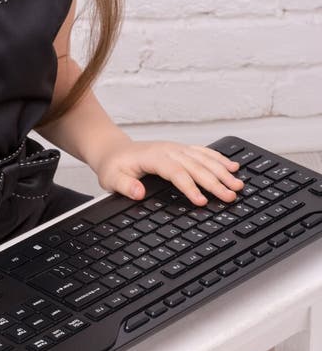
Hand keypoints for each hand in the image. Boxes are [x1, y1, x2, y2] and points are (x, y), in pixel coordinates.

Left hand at [94, 139, 243, 206]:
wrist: (114, 150)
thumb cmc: (114, 166)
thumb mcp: (112, 179)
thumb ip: (125, 186)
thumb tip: (139, 192)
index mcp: (153, 157)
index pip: (175, 172)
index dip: (189, 187)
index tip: (202, 201)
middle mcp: (168, 150)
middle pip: (195, 166)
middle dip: (214, 181)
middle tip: (231, 196)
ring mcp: (176, 148)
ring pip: (203, 159)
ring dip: (222, 171)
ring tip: (238, 184)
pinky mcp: (181, 150)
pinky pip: (203, 153)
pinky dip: (219, 159)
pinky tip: (233, 167)